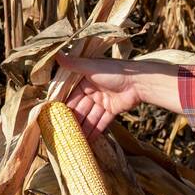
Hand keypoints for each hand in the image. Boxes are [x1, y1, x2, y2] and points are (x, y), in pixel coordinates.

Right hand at [55, 53, 181, 141]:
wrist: (140, 81)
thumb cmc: (114, 71)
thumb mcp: (91, 67)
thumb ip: (73, 64)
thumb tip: (56, 53)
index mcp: (86, 79)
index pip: (72, 95)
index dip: (64, 107)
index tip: (54, 118)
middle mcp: (94, 90)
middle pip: (81, 108)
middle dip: (73, 120)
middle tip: (62, 134)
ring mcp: (104, 101)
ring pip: (90, 116)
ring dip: (83, 128)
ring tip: (73, 141)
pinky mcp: (113, 110)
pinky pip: (102, 122)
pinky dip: (96, 130)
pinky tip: (88, 142)